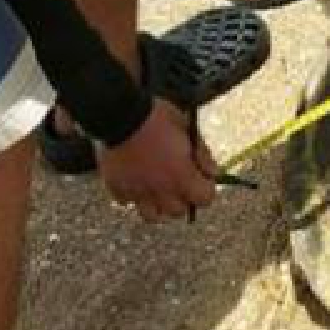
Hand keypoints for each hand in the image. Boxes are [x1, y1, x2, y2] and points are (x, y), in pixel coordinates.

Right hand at [97, 98, 217, 222]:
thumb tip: (212, 172)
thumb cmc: (156, 116)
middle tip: (177, 181)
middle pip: (178, 211)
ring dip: (157, 205)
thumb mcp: (186, 126)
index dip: (205, 189)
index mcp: (181, 175)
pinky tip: (133, 180)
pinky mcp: (117, 189)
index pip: (204, 199)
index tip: (201, 178)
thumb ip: (202, 152)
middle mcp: (161, 190)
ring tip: (156, 189)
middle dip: (182, 199)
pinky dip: (132, 195)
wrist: (118, 113)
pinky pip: (127, 202)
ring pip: (152, 216)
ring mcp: (137, 192)